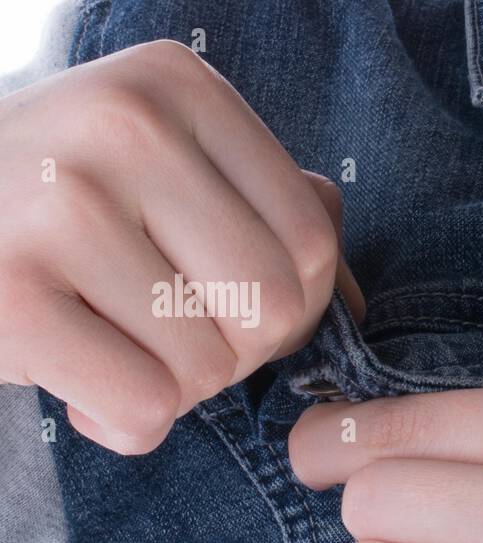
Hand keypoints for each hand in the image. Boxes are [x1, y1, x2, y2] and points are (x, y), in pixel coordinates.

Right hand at [0, 40, 362, 453]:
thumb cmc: (50, 206)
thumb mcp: (159, 168)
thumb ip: (264, 213)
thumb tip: (357, 306)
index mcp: (177, 86)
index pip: (312, 238)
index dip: (296, 306)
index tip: (229, 311)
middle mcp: (123, 126)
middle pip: (274, 304)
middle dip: (237, 353)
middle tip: (169, 341)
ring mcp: (62, 207)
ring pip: (211, 365)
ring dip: (176, 390)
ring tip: (112, 350)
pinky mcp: (9, 298)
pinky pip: (146, 406)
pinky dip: (126, 425)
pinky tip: (79, 389)